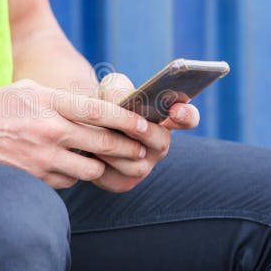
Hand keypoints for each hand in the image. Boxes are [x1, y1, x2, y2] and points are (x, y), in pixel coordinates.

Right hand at [0, 79, 153, 189]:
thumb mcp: (30, 90)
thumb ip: (63, 100)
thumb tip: (97, 109)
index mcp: (49, 102)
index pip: (99, 111)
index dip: (127, 120)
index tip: (144, 125)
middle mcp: (49, 130)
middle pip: (102, 143)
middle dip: (127, 148)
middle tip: (140, 150)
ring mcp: (42, 158)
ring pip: (90, 168)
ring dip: (100, 164)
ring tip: (103, 159)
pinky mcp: (35, 178)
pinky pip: (68, 181)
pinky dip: (74, 175)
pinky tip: (68, 166)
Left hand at [91, 73, 199, 192]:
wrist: (82, 127)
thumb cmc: (105, 104)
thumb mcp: (111, 89)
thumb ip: (119, 88)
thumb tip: (121, 102)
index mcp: (164, 118)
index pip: (188, 118)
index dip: (187, 115)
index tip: (177, 109)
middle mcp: (159, 144)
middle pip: (162, 142)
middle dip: (145, 132)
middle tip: (133, 124)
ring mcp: (144, 166)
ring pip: (137, 164)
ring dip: (117, 149)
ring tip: (98, 136)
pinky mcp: (123, 182)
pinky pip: (115, 178)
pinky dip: (100, 165)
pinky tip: (88, 153)